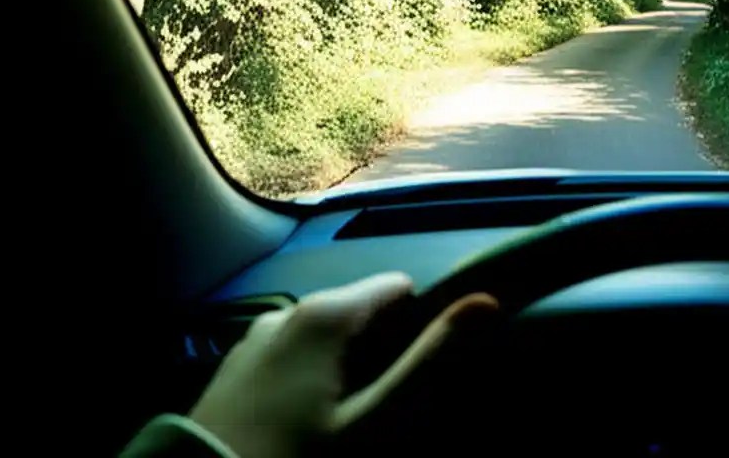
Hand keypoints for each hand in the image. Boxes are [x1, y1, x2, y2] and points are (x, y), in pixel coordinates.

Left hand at [188, 273, 497, 457]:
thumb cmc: (297, 456)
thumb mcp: (374, 421)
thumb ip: (430, 360)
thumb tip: (488, 301)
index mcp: (327, 314)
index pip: (402, 288)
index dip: (420, 328)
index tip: (415, 378)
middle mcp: (290, 310)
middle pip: (365, 312)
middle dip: (383, 353)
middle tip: (379, 413)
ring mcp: (259, 335)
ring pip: (330, 336)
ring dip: (348, 369)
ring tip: (342, 424)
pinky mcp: (239, 363)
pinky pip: (296, 355)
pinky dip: (313, 378)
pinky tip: (307, 422)